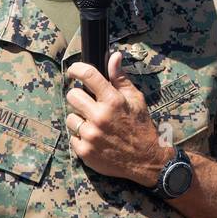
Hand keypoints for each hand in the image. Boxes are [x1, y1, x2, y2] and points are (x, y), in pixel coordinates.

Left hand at [65, 51, 171, 187]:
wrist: (146, 160)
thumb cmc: (141, 127)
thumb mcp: (135, 99)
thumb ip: (120, 78)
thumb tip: (114, 56)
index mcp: (113, 101)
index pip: (87, 76)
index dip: (77, 69)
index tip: (74, 71)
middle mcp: (99, 116)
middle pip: (72, 96)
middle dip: (79, 98)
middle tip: (89, 104)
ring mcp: (91, 135)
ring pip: (71, 117)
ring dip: (80, 120)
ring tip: (95, 125)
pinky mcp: (84, 151)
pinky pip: (73, 137)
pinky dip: (81, 137)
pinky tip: (95, 139)